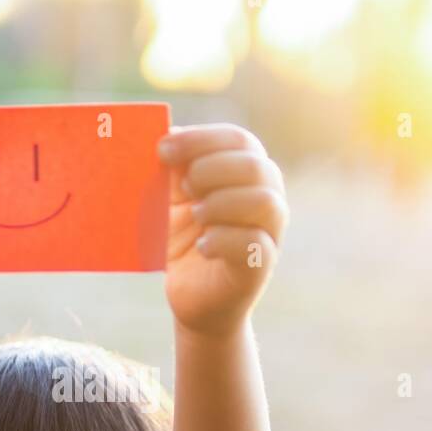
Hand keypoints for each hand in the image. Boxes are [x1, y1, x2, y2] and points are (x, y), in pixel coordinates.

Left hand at [158, 124, 286, 337]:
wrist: (189, 297)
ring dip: (222, 203)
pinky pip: (255, 244)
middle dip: (212, 169)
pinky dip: (223, 240)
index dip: (201, 139)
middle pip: (256, 166)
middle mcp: (266, 199)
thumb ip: (171, 168)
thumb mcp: (169, 200)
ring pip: (265, 202)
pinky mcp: (259, 268)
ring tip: (196, 216)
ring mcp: (268, 234)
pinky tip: (202, 246)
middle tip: (184, 187)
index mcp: (246, 174)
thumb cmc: (181, 242)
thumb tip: (164, 133)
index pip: (238, 140)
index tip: (163, 149)